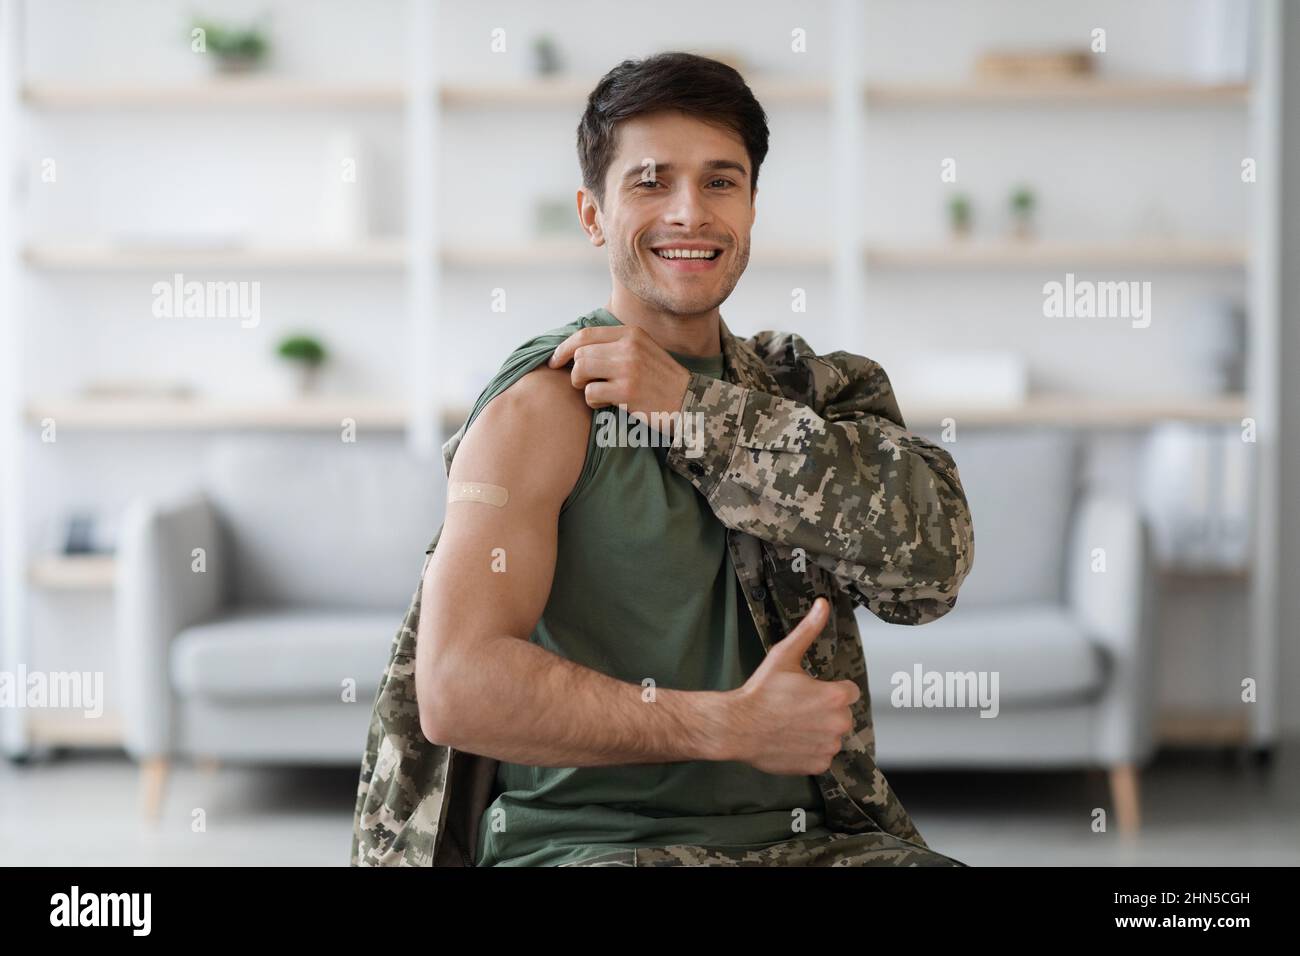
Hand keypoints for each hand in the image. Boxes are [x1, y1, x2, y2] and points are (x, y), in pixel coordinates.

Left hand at [547, 325, 690, 433]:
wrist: (689, 403)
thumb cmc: (662, 381)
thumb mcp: (644, 350)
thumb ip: (615, 345)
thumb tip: (576, 349)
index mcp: (632, 333)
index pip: (585, 334)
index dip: (564, 348)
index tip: (555, 361)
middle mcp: (629, 347)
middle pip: (580, 354)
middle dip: (576, 372)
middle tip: (585, 384)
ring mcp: (628, 368)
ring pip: (581, 372)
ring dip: (583, 386)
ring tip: (598, 393)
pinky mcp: (627, 391)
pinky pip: (591, 393)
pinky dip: (594, 402)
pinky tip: (608, 403)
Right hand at [723, 598, 860, 775]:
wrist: (738, 727)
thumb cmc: (761, 693)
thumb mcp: (785, 656)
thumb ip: (809, 629)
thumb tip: (822, 604)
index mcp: (835, 696)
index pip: (849, 691)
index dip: (829, 689)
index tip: (810, 691)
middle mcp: (838, 723)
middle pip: (841, 714)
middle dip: (824, 710)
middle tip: (796, 707)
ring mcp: (828, 746)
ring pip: (832, 735)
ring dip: (818, 731)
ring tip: (791, 723)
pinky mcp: (818, 764)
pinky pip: (822, 755)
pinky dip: (810, 750)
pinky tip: (791, 739)